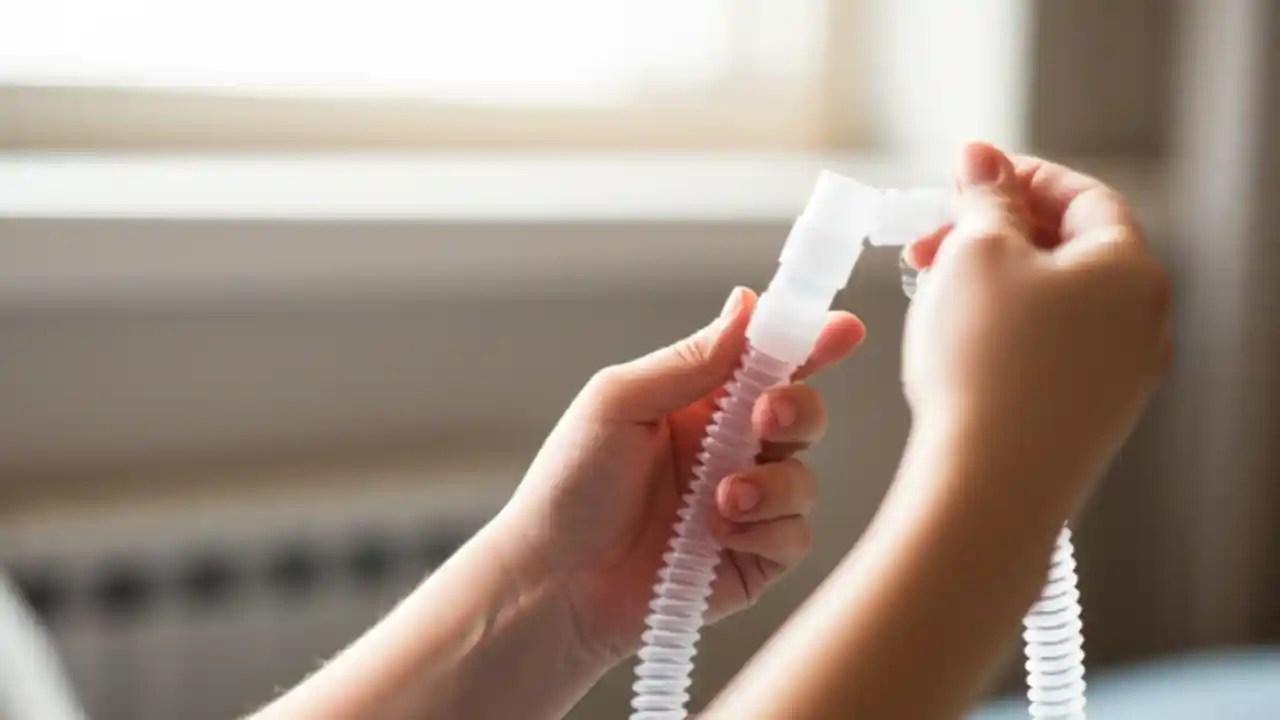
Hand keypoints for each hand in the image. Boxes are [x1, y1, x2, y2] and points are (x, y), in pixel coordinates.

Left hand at [494, 287, 864, 665]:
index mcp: (698, 404)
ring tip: (721, 498)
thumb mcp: (618, 403)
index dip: (810, 343)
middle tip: (767, 417)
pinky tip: (720, 536)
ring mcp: (743, 506)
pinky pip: (795, 536)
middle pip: (801, 415)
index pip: (767, 363)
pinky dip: (766, 531)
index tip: (844, 330)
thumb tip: (745, 304)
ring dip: (774, 483)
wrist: (554, 581)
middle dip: (799, 411)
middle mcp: (727, 451)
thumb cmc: (569, 487)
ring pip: (804, 479)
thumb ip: (688, 360)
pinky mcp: (750, 560)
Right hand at [902, 142, 1171, 502]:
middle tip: (930, 236)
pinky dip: (1006, 329)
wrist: (988, 484)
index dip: (1021, 176)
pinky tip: (956, 339)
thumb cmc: (984, 362)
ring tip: (932, 288)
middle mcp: (1143, 322)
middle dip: (997, 232)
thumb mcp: (977, 253)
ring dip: (995, 281)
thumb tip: (983, 157)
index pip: (1084, 197)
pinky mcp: (1089, 417)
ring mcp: (1121, 376)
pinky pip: (1051, 350)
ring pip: (1056, 301)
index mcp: (1131, 270)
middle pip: (1070, 248)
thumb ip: (985, 198)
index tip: (966, 174)